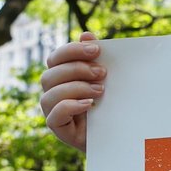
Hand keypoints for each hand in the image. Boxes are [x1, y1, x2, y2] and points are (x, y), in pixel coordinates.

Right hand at [40, 31, 103, 152]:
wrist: (121, 135)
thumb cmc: (111, 104)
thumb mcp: (107, 79)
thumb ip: (96, 59)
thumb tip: (86, 35)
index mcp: (61, 77)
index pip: (55, 58)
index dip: (72, 50)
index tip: (97, 50)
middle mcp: (53, 93)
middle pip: (50, 74)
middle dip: (76, 69)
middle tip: (103, 73)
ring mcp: (53, 112)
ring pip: (50, 94)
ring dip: (76, 88)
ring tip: (100, 90)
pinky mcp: (59, 129)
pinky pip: (53, 116)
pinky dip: (70, 106)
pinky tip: (89, 104)